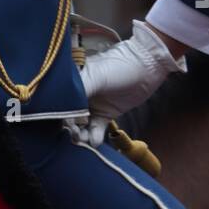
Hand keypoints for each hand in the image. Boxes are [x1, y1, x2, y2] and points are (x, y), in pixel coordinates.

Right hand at [67, 19, 186, 147]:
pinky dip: (94, 136)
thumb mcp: (98, 75)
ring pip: (81, 123)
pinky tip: (95, 142)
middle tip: (75, 135)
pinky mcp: (105, 114)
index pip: (62, 98)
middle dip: (71, 126)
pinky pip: (96, 128)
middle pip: (70, 113)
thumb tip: (64, 108)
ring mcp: (93, 104)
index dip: (60, 112)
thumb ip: (81, 89)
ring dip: (81, 134)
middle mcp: (81, 93)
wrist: (147, 69)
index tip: (64, 123)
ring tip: (84, 141)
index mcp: (74, 80)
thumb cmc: (119, 66)